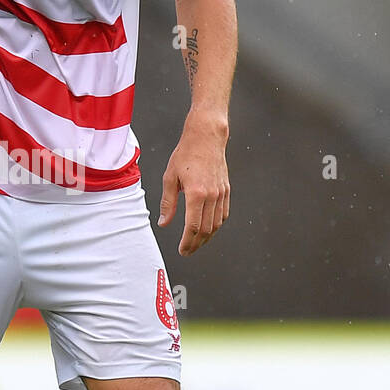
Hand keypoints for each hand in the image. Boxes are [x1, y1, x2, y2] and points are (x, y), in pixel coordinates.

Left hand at [158, 112, 229, 255]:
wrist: (206, 137)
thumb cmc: (186, 154)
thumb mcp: (170, 178)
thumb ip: (168, 203)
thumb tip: (164, 222)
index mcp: (196, 194)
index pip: (193, 227)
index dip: (187, 242)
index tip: (182, 250)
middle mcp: (211, 196)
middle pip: (206, 230)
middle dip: (196, 244)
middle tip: (187, 251)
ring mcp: (221, 194)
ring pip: (216, 224)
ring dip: (206, 237)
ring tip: (196, 243)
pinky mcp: (226, 190)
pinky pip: (223, 214)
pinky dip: (216, 225)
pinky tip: (208, 229)